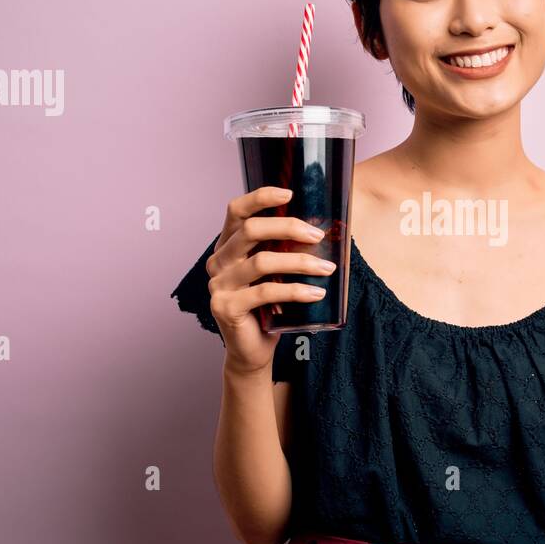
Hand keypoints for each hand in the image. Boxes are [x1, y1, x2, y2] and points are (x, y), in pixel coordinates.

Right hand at [205, 186, 337, 375]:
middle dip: (289, 228)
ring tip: (327, 267)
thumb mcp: (275, 272)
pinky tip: (316, 292)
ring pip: (262, 262)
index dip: (260, 197)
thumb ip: (283, 250)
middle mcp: (218, 261)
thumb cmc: (269, 307)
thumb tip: (322, 229)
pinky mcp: (225, 307)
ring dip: (300, 262)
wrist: (253, 349)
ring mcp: (218, 285)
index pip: (236, 210)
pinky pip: (265, 292)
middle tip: (318, 235)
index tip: (290, 193)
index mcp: (227, 246)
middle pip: (251, 231)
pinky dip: (295, 290)